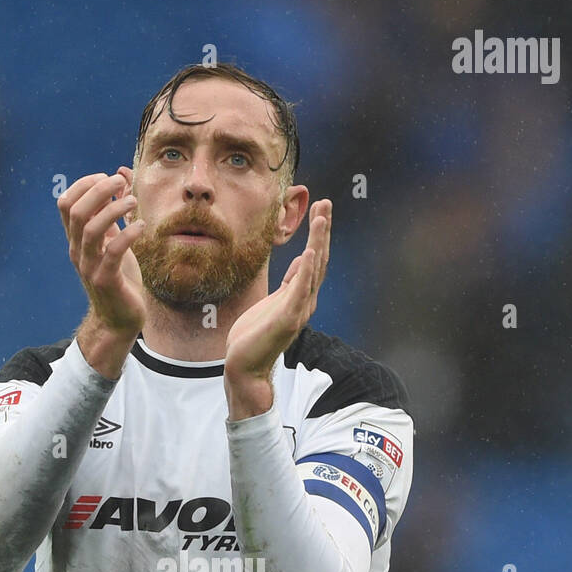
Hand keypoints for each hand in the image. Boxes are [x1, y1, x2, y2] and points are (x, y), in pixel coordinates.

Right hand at [57, 169, 145, 338]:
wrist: (119, 319)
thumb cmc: (119, 277)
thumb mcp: (115, 240)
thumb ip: (114, 213)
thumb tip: (121, 175)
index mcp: (77, 239)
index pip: (66, 203)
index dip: (85, 184)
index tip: (109, 178)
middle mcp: (78, 250)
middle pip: (76, 211)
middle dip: (99, 190)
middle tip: (122, 183)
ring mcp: (89, 266)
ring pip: (91, 229)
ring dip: (114, 209)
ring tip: (133, 203)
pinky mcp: (106, 280)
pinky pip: (113, 252)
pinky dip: (128, 234)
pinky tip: (141, 227)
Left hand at [224, 200, 330, 419]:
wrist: (245, 367)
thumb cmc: (255, 337)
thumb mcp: (273, 301)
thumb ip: (290, 283)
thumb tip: (303, 260)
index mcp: (300, 296)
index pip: (314, 260)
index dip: (318, 235)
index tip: (320, 209)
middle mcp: (304, 302)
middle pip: (319, 260)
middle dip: (322, 231)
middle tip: (326, 204)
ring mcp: (298, 310)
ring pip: (314, 271)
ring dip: (318, 243)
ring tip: (322, 218)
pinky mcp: (287, 319)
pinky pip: (299, 291)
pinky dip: (306, 271)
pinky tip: (309, 252)